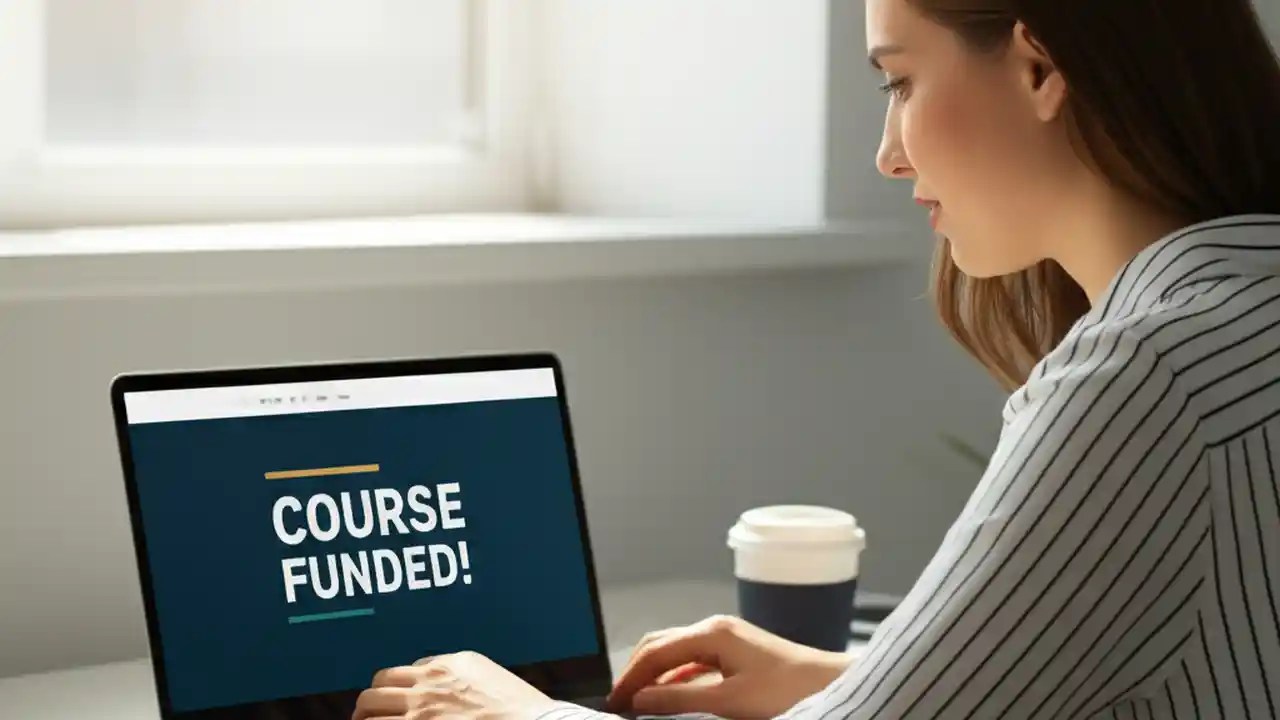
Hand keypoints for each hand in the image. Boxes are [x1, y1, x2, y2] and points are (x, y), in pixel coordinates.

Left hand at [353, 651, 558, 719]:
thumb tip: (426, 672)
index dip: (387, 689)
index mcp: (444, 666)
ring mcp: (421, 713)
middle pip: (375, 691)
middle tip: (364, 716)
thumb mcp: (484, 672)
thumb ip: (453, 670)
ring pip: (369, 712)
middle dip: (366, 705)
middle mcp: (427, 685)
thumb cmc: (515, 705)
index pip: (396, 673)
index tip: (386, 701)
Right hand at [608, 615, 852, 718]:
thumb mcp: (728, 701)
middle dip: (636, 671)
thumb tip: (640, 701)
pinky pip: (693, 661)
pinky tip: (669, 697)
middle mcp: (715, 628)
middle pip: (660, 644)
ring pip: (676, 652)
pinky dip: (674, 677)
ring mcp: (727, 638)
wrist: (832, 686)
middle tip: (619, 702)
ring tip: (638, 701)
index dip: (630, 677)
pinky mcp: (737, 653)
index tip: (613, 703)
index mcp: (711, 632)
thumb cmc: (787, 691)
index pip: (655, 651)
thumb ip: (680, 700)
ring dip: (654, 674)